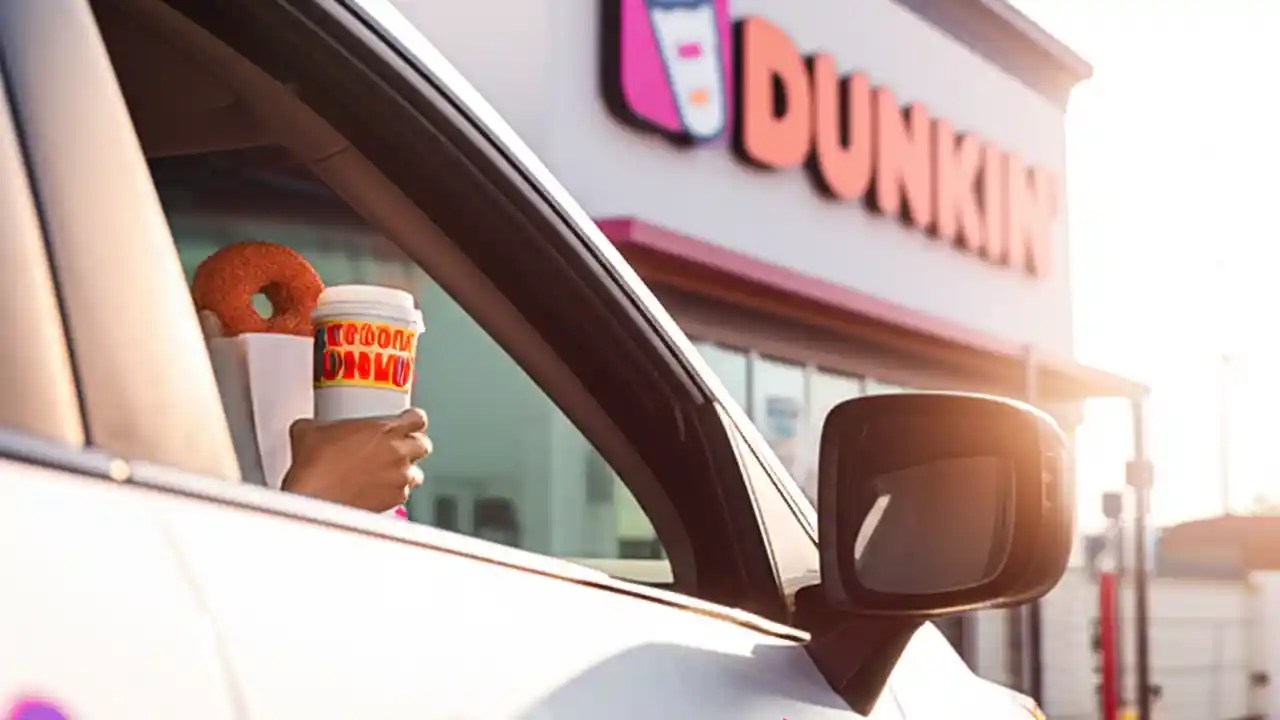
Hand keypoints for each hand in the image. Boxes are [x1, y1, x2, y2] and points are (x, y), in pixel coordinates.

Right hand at [282, 408, 431, 511]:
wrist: (313, 498)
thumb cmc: (315, 465)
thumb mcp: (310, 430)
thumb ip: (320, 424)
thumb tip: (309, 426)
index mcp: (385, 429)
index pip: (417, 418)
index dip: (413, 419)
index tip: (409, 421)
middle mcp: (398, 452)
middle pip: (423, 445)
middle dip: (414, 445)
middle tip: (400, 447)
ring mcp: (399, 477)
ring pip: (416, 473)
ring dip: (406, 471)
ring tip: (390, 472)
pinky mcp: (394, 500)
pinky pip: (404, 494)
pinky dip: (395, 491)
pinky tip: (380, 490)